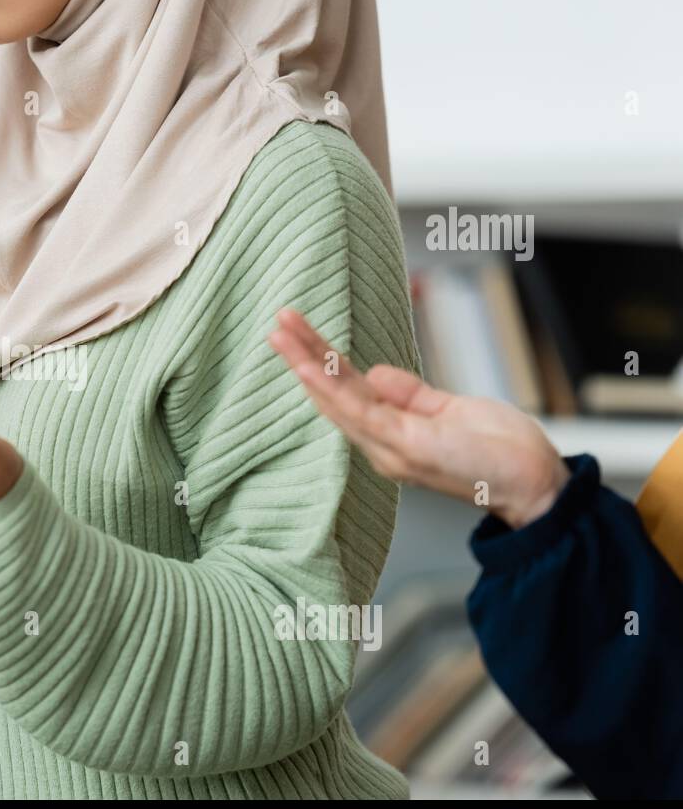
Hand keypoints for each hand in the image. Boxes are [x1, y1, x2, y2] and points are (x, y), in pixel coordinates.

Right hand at [268, 308, 569, 528]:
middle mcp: (381, 445)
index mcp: (389, 434)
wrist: (533, 483)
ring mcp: (388, 447)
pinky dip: (330, 388)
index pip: (346, 393)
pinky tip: (310, 366)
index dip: (320, 364)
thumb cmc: (497, 452)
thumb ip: (408, 394)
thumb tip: (373, 374)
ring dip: (305, 365)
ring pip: (336, 400)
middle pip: (332, 395)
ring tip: (280, 334)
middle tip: (275, 325)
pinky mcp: (403, 445)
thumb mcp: (448, 409)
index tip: (299, 333)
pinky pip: (358, 412)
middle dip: (301, 358)